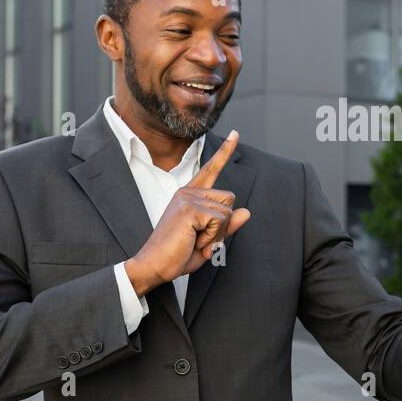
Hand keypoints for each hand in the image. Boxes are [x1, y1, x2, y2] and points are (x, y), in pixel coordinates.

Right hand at [123, 131, 250, 295]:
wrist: (154, 266)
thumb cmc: (178, 254)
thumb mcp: (208, 241)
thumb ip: (226, 227)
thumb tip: (246, 212)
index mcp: (190, 195)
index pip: (211, 169)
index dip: (224, 152)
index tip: (236, 134)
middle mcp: (188, 192)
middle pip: (229, 199)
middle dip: (223, 225)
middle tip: (200, 239)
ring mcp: (188, 198)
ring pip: (227, 211)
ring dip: (217, 233)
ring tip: (195, 241)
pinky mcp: (189, 208)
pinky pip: (220, 221)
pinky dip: (213, 237)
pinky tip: (194, 241)